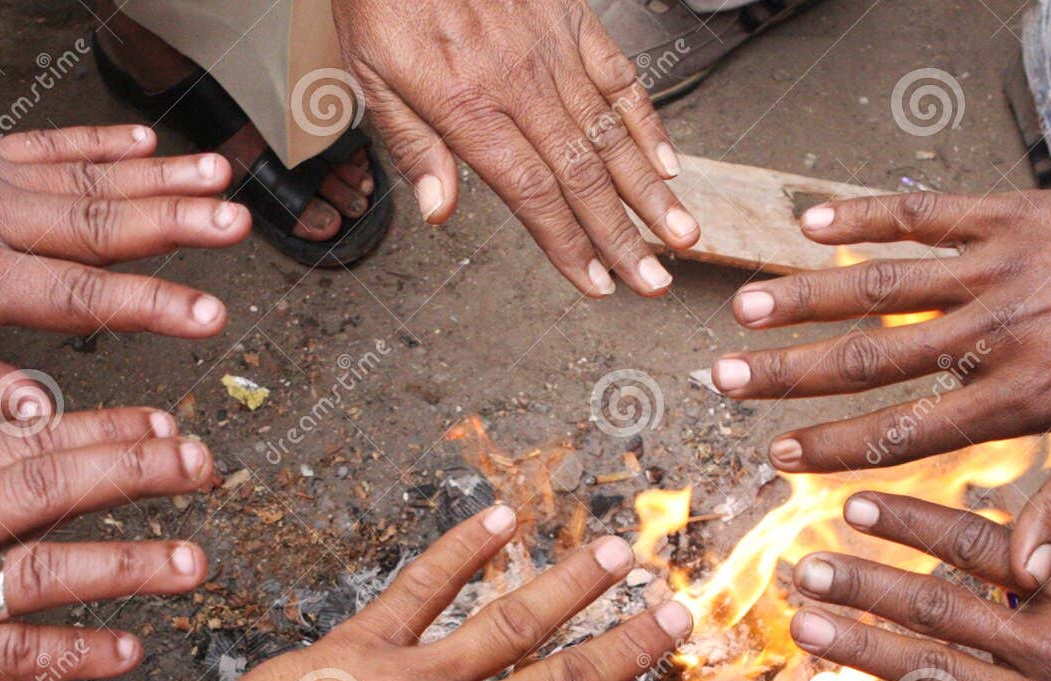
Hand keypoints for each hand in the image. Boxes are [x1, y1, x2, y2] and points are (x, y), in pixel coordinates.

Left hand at [0, 121, 251, 417]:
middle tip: (237, 224)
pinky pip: (50, 145)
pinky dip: (102, 141)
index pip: (79, 297)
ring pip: (88, 177)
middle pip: (99, 222)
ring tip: (220, 176)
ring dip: (159, 176)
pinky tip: (149, 143)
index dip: (151, 306)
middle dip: (176, 223)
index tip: (209, 315)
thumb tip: (40, 411)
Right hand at [0, 408, 214, 680]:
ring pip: (43, 571)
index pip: (22, 444)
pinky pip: (11, 657)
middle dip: (133, 473)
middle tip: (201, 466)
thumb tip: (1, 458)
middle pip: (47, 488)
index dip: (100, 431)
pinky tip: (126, 650)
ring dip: (126, 565)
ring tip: (191, 561)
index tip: (161, 424)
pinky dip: (74, 653)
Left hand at [332, 0, 695, 295]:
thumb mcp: (369, 75)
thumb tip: (438, 210)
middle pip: (582, 176)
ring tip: (680, 233)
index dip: (569, 246)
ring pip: (612, 133)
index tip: (597, 284)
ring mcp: (552, 49)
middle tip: (653, 281)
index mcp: (467, 106)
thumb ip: (409, 143)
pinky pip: (619, 76)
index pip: (531, 194)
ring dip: (650, 191)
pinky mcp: (570, 18)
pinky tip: (668, 161)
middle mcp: (519, 83)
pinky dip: (647, 121)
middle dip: (622, 236)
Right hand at [709, 188, 1050, 586]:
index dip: (834, 445)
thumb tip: (1021, 581)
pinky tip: (810, 222)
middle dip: (789, 374)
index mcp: (1018, 397)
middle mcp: (992, 333)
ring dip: (806, 296)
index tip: (778, 456)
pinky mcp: (1005, 216)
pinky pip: (924, 213)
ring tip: (744, 307)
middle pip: (870, 360)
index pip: (905, 430)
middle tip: (723, 380)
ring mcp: (994, 269)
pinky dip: (865, 215)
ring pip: (882, 286)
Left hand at [786, 492, 1050, 680]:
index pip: (980, 547)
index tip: (854, 506)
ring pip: (935, 673)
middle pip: (938, 608)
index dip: (911, 525)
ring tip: (806, 630)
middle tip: (804, 570)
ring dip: (861, 651)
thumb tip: (1002, 552)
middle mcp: (1050, 646)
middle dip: (864, 587)